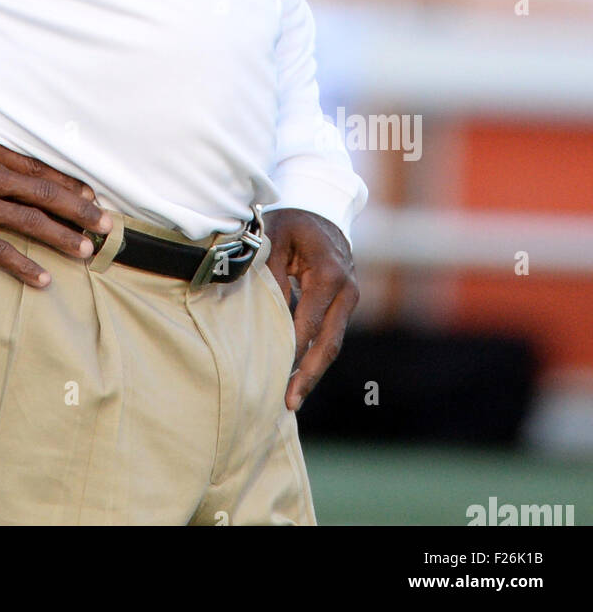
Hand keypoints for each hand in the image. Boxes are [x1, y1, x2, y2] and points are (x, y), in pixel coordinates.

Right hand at [0, 121, 111, 288]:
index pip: (39, 169)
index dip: (68, 182)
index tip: (90, 193)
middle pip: (46, 194)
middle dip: (81, 210)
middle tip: (106, 224)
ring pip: (31, 222)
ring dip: (63, 238)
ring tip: (87, 252)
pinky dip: (24, 266)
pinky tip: (44, 279)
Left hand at [263, 207, 358, 411]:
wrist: (321, 208)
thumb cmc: (290, 222)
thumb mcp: (272, 238)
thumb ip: (268, 274)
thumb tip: (261, 313)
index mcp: (329, 272)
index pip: (309, 322)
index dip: (293, 350)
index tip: (274, 375)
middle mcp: (346, 290)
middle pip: (329, 342)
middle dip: (308, 374)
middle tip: (288, 403)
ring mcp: (349, 299)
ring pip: (332, 343)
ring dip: (312, 371)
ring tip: (290, 399)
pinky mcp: (344, 305)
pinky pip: (329, 335)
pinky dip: (314, 356)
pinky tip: (296, 376)